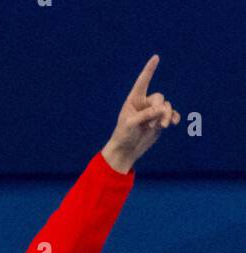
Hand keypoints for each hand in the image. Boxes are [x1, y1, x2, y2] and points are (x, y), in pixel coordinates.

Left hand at [103, 55, 178, 171]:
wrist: (126, 151)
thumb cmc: (123, 135)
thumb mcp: (131, 124)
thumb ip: (145, 115)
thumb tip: (161, 110)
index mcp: (134, 100)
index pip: (143, 81)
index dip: (149, 70)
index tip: (155, 57)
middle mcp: (144, 103)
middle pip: (159, 98)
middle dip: (159, 109)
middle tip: (153, 123)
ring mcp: (153, 112)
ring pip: (166, 107)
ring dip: (166, 115)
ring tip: (162, 126)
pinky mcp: (159, 121)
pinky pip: (171, 114)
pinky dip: (174, 117)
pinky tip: (175, 122)